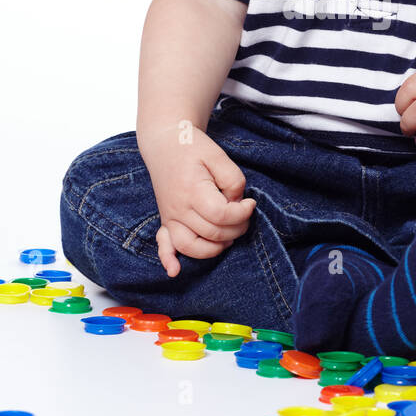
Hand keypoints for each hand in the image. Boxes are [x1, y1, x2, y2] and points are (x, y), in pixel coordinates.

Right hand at [144, 128, 256, 277]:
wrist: (165, 143)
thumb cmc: (193, 148)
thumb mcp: (219, 156)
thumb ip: (233, 180)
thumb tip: (238, 203)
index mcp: (192, 191)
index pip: (222, 215)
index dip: (242, 213)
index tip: (251, 203)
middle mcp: (178, 208)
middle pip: (212, 234)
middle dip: (236, 228)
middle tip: (244, 214)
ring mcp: (170, 217)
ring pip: (192, 247)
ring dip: (215, 247)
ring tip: (229, 234)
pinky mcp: (166, 220)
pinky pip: (164, 245)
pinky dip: (169, 259)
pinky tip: (175, 271)